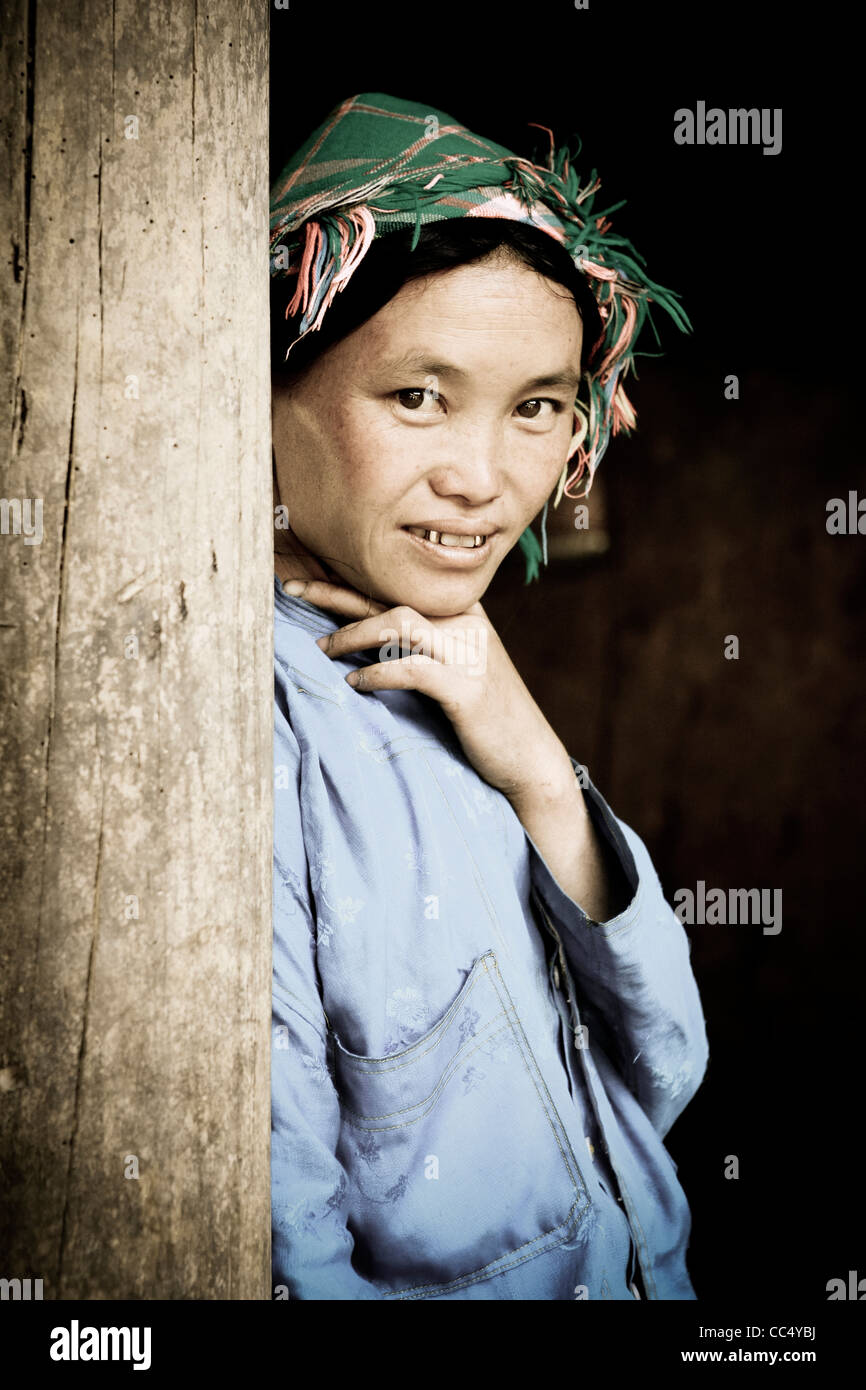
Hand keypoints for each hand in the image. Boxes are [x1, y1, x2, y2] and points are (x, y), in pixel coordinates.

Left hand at [284, 576, 574, 804]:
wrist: (530, 758)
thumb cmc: (485, 716)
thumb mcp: (457, 669)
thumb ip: (422, 646)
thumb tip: (365, 638)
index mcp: (460, 613)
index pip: (397, 588)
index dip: (350, 580)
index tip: (307, 578)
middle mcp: (465, 624)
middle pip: (390, 596)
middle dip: (335, 593)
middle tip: (291, 591)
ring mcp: (468, 655)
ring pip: (399, 623)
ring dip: (353, 633)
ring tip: (321, 650)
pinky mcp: (466, 689)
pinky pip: (412, 669)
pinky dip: (378, 673)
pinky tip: (355, 684)